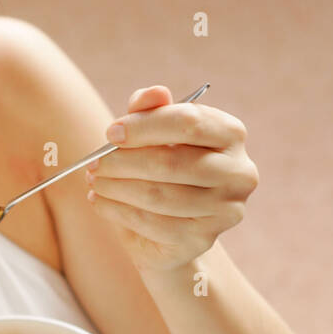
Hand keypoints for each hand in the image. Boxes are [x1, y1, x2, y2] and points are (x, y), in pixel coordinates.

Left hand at [85, 85, 258, 271]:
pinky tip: (100, 202)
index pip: (189, 122)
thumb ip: (151, 109)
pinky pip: (153, 224)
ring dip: (116, 188)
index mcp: (231, 135)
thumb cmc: (164, 168)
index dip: (145, 126)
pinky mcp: (203, 239)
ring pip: (159, 196)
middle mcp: (238, 172)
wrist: (173, 229)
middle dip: (124, 162)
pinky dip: (118, 212)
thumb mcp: (154, 133)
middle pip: (171, 162)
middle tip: (94, 163)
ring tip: (94, 182)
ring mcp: (224, 210)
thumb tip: (154, 93)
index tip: (111, 133)